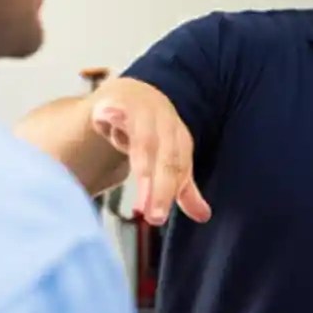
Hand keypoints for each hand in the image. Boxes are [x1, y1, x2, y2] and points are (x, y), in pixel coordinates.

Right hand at [88, 79, 211, 225]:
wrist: (131, 95)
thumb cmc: (152, 132)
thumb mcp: (167, 160)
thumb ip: (181, 189)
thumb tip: (203, 216)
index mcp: (178, 138)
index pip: (178, 166)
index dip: (169, 192)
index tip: (157, 218)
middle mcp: (164, 124)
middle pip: (166, 156)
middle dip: (160, 187)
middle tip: (153, 217)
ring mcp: (142, 111)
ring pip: (144, 140)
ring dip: (142, 168)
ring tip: (135, 198)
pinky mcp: (116, 101)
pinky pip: (116, 111)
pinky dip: (112, 117)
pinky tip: (109, 124)